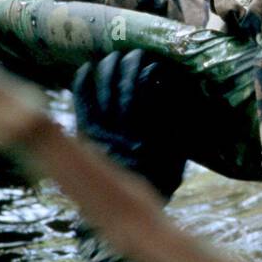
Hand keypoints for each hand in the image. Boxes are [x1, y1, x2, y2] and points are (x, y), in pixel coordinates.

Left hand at [71, 49, 194, 198]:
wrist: (122, 208)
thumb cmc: (157, 179)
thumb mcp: (177, 157)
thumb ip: (179, 128)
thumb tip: (179, 94)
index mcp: (150, 137)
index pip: (150, 94)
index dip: (153, 74)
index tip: (158, 64)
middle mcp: (124, 132)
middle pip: (125, 87)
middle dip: (132, 65)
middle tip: (138, 53)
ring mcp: (101, 132)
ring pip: (103, 91)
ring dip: (110, 68)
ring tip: (116, 55)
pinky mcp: (85, 133)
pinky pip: (82, 102)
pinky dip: (83, 83)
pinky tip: (87, 67)